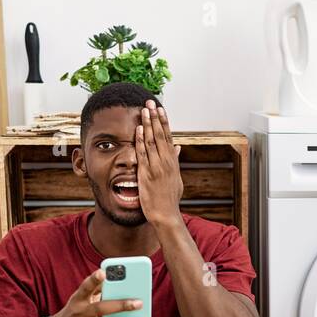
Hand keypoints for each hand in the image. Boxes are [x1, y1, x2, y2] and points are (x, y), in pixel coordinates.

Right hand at [46, 269, 148, 316]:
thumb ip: (96, 290)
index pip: (85, 288)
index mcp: (78, 299)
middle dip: (122, 306)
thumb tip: (117, 281)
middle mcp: (81, 313)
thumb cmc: (76, 311)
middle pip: (102, 308)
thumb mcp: (80, 299)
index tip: (103, 272)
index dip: (93, 280)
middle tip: (139, 303)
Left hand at [134, 101, 183, 226]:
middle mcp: (166, 162)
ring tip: (144, 109)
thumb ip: (175, 161)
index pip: (168, 137)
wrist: (165, 214)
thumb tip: (177, 147)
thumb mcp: (176, 178)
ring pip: (152, 140)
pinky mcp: (147, 173)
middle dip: (155, 117)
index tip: (160, 109)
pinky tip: (139, 129)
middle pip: (160, 135)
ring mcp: (157, 167)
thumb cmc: (169, 199)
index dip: (164, 122)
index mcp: (172, 162)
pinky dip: (141, 140)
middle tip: (150, 102)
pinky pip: (143, 153)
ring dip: (148, 124)